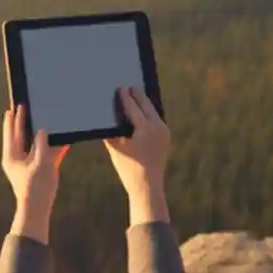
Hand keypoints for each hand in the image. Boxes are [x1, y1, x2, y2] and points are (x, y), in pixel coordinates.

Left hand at [1, 104, 68, 243]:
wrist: (38, 210)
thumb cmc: (35, 188)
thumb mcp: (39, 163)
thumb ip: (42, 145)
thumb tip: (43, 130)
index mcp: (12, 156)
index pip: (12, 132)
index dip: (15, 118)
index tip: (17, 105)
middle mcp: (19, 158)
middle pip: (23, 135)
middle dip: (26, 122)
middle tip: (27, 107)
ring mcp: (30, 163)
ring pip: (37, 143)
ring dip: (43, 133)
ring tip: (48, 119)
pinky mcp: (41, 169)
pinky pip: (48, 153)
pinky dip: (55, 146)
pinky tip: (65, 139)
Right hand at [104, 86, 172, 225]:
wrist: (148, 187)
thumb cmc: (128, 168)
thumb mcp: (115, 148)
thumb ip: (110, 132)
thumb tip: (106, 120)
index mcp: (145, 129)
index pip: (134, 108)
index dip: (126, 97)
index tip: (121, 88)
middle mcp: (158, 128)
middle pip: (147, 106)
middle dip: (139, 96)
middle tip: (131, 86)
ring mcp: (164, 133)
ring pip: (153, 113)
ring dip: (145, 104)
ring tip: (137, 95)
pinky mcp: (166, 139)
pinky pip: (157, 121)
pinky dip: (149, 114)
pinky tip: (144, 112)